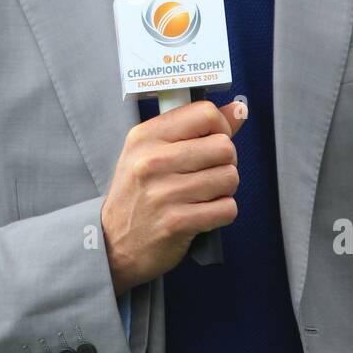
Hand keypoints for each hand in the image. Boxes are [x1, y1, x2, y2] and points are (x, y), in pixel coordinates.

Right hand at [101, 99, 246, 295]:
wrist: (113, 242)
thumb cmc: (137, 194)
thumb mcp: (152, 152)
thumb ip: (195, 129)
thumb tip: (238, 110)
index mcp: (146, 137)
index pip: (204, 114)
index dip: (221, 126)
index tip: (215, 139)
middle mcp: (152, 161)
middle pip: (224, 146)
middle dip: (226, 162)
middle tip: (208, 173)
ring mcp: (164, 193)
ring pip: (230, 177)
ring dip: (225, 189)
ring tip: (204, 194)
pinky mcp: (177, 222)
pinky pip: (227, 208)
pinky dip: (222, 212)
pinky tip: (203, 212)